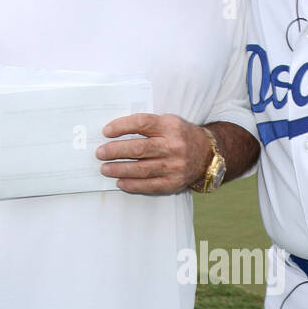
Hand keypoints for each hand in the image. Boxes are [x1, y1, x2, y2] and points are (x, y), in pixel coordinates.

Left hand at [96, 115, 213, 194]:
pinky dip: (132, 185)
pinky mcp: (173, 183)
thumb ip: (146, 125)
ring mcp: (174, 166)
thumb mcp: (168, 122)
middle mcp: (173, 146)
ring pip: (141, 169)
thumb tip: (114, 133)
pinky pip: (149, 185)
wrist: (207, 155)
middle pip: (139, 148)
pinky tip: (120, 182)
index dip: (121, 126)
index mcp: (170, 126)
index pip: (141, 123)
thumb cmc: (180, 136)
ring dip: (119, 169)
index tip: (106, 132)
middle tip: (100, 153)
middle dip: (115, 151)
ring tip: (104, 168)